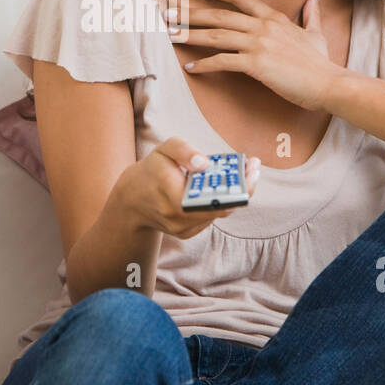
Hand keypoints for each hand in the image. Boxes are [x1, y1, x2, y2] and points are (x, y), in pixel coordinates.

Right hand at [112, 136, 260, 240]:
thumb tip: (206, 164)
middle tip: (252, 168)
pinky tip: (225, 186)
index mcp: (175, 198)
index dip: (238, 184)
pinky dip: (221, 202)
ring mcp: (184, 229)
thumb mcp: (163, 150)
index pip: (216, 196)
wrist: (132, 200)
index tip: (251, 167)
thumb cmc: (151, 170)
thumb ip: (184, 151)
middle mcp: (180, 219)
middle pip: (223, 206)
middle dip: (241, 187)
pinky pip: (211, 216)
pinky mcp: (187, 233)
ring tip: (244, 173)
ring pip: (219, 212)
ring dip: (233, 194)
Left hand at [165, 0, 344, 110]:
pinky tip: (191, 67)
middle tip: (167, 11)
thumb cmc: (321, 63)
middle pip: (219, 14)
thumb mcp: (315, 32)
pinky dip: (205, 64)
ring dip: (190, 35)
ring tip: (170, 35)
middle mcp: (263, 25)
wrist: (329, 83)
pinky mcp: (256, 63)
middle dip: (190, 12)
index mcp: (274, 17)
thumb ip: (311, 11)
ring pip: (216, 35)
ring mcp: (259, 43)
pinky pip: (223, 61)